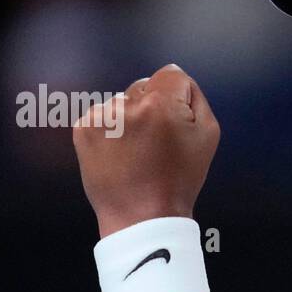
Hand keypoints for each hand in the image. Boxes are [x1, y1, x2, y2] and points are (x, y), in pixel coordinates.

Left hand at [73, 64, 219, 238]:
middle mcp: (125, 105)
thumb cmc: (179, 179)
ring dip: (131, 118)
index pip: (173, 75)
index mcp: (159, 104)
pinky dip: (113, 131)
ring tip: (138, 152)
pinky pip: (104, 116)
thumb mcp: (208, 135)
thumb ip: (194, 96)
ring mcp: (100, 117)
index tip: (177, 126)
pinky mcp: (83, 130)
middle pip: (146, 86)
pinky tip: (121, 154)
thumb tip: (174, 77)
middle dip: (154, 107)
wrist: (142, 216)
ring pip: (124, 101)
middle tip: (158, 144)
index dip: (181, 100)